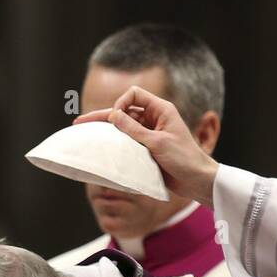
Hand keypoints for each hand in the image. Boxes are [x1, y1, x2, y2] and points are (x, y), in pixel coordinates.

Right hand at [74, 86, 219, 206]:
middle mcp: (154, 119)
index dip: (121, 103)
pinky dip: (116, 145)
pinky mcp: (147, 150)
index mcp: (160, 110)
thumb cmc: (184, 159)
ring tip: (86, 137)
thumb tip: (112, 115)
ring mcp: (150, 135)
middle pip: (124, 112)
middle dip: (103, 117)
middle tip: (79, 123)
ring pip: (124, 129)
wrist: (197, 181)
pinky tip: (102, 150)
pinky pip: (128, 143)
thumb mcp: (157, 143)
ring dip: (108, 132)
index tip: (116, 119)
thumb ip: (133, 129)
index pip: (134, 95)